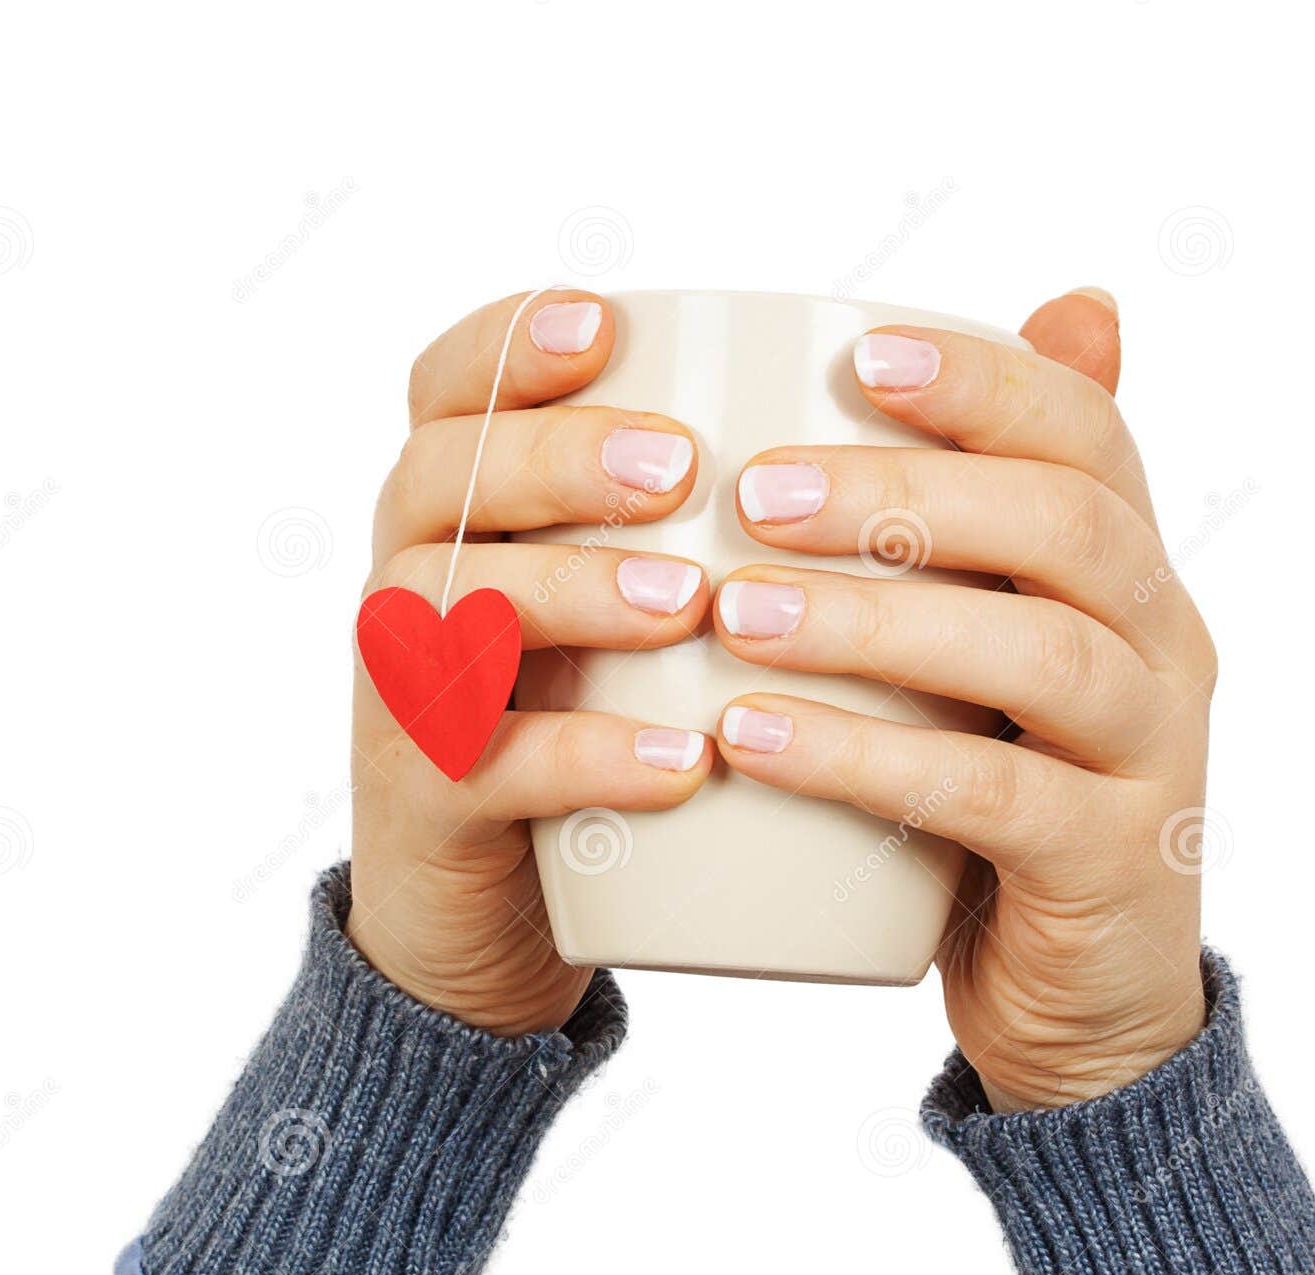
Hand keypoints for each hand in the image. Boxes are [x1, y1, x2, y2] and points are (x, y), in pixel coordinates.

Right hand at [348, 291, 712, 1033]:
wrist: (508, 912)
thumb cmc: (608, 721)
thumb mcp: (646, 614)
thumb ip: (723, 526)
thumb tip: (907, 445)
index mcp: (467, 507)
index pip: (450, 388)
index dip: (509, 343)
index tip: (607, 322)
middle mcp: (419, 576)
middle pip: (440, 476)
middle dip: (554, 458)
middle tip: (678, 469)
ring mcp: (407, 689)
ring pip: (449, 608)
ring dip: (569, 591)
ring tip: (687, 603)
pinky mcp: (425, 803)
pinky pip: (482, 766)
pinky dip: (585, 756)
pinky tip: (684, 758)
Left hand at [712, 289, 1214, 1109]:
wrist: (1078, 995)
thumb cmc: (996, 798)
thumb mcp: (979, 663)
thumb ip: (948, 550)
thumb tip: (885, 400)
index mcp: (1129, 573)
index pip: (1087, 433)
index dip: (984, 381)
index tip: (856, 351)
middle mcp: (1164, 644)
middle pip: (1062, 524)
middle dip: (906, 492)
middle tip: (756, 493)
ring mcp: (1151, 756)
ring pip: (1036, 655)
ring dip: (874, 622)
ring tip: (734, 613)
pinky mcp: (1109, 865)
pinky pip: (993, 800)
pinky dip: (867, 759)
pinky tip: (752, 739)